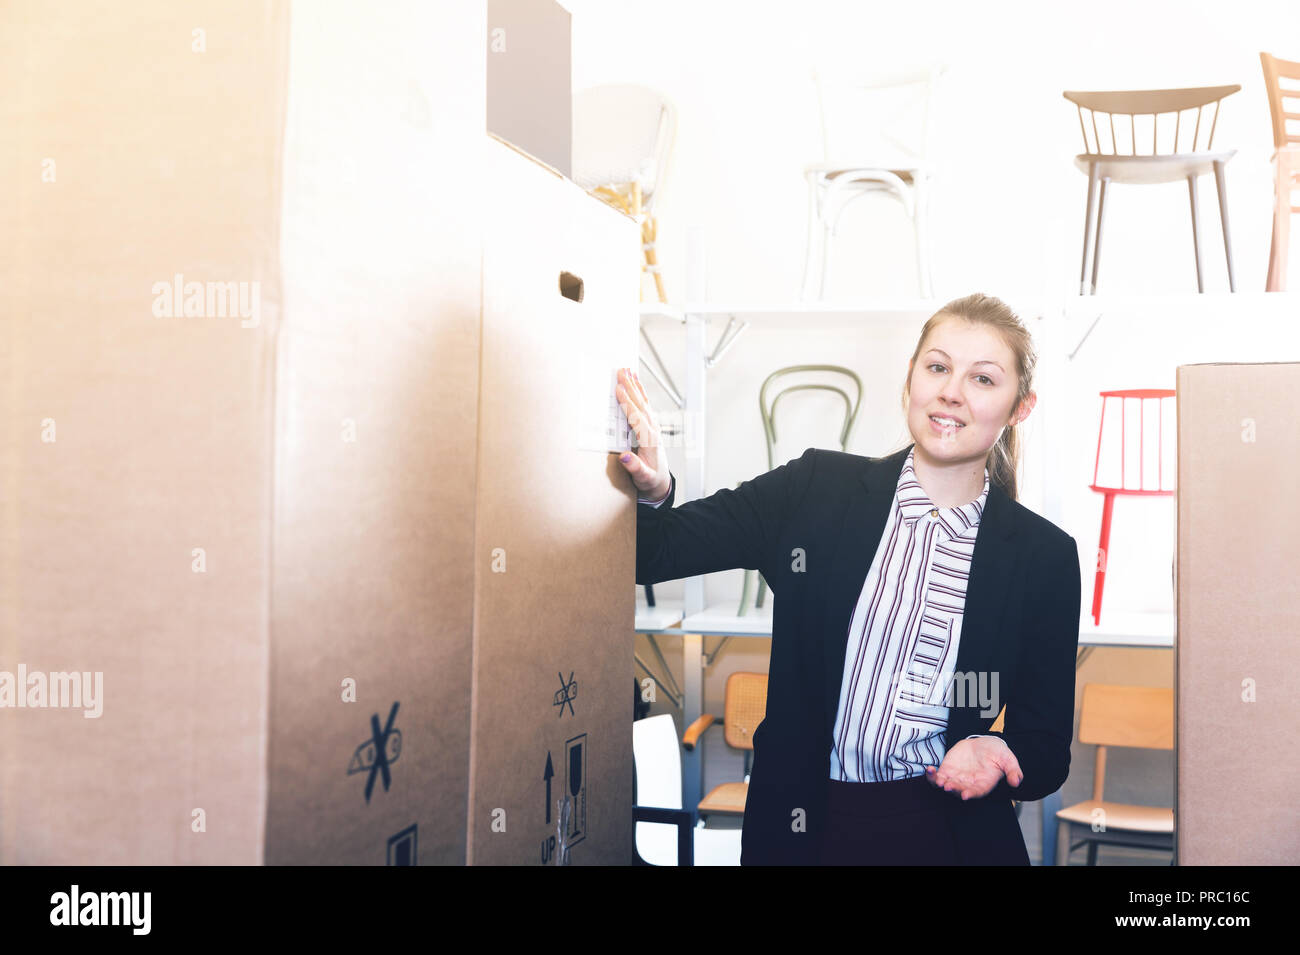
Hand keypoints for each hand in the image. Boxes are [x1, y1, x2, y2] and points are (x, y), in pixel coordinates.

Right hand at [615, 367, 670, 499]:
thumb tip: (624, 456)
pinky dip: (639, 393)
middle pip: (640, 405)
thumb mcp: (642, 477)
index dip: (627, 403)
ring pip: (643, 402)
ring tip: (628, 371)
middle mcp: (652, 430)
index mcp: (649, 440)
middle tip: (621, 371)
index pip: (636, 418)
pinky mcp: (651, 426)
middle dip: (630, 387)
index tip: (619, 390)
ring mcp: (653, 427)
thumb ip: (635, 467)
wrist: (660, 481)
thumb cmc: (649, 479)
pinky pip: (644, 405)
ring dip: (635, 386)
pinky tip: (635, 384)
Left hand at [924, 737, 1022, 800]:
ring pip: (946, 785)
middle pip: (960, 790)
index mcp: (984, 784)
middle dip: (954, 789)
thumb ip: (1013, 770)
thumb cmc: (997, 754)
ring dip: (940, 784)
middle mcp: (969, 784)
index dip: (972, 794)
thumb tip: (1016, 782)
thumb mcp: (1008, 759)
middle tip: (948, 786)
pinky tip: (929, 769)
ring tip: (937, 780)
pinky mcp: (947, 770)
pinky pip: (937, 776)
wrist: (984, 745)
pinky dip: (932, 775)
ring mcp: (957, 778)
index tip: (966, 795)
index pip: (977, 792)